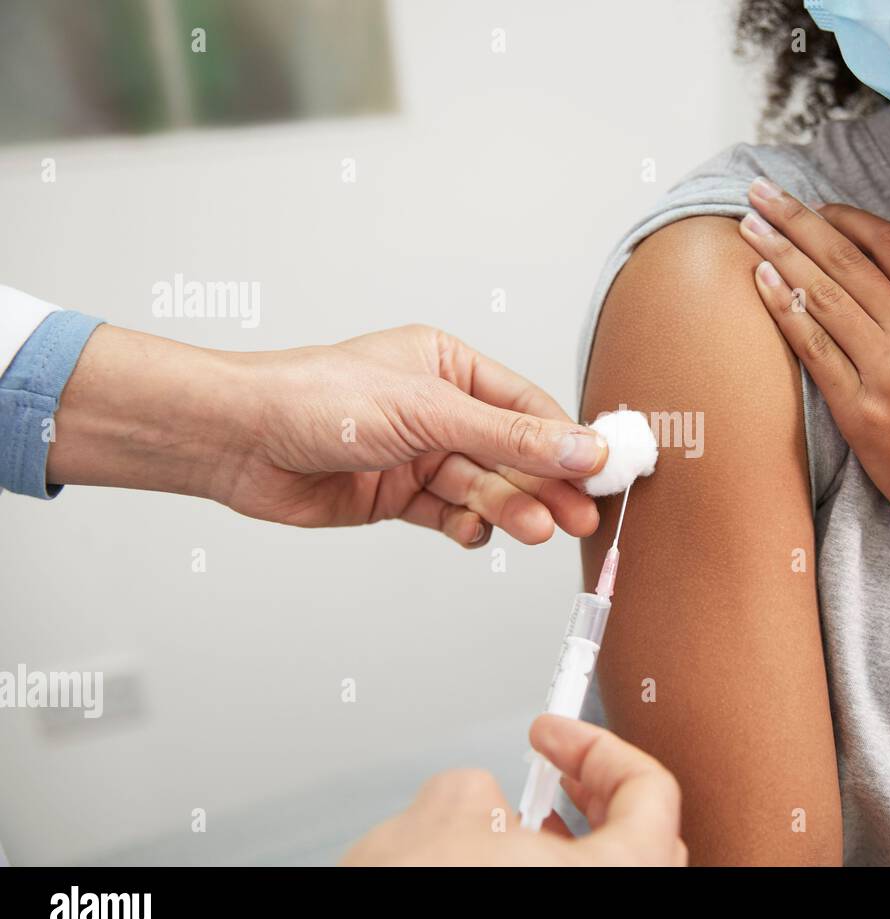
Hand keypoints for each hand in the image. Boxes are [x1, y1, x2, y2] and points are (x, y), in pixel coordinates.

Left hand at [48, 324, 607, 547]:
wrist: (238, 440)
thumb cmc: (317, 399)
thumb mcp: (429, 412)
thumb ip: (510, 437)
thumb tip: (582, 447)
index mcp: (449, 366)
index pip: (527, 407)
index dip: (568, 441)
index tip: (605, 471)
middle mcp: (437, 409)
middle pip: (511, 453)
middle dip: (545, 484)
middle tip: (581, 515)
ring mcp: (417, 454)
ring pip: (483, 489)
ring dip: (510, 510)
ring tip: (535, 530)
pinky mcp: (395, 496)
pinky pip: (449, 516)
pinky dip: (467, 528)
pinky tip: (477, 535)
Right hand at [342, 715, 686, 865]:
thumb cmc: (424, 891)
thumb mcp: (447, 809)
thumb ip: (482, 782)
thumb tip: (479, 794)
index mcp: (624, 870)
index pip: (649, 789)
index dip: (595, 745)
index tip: (551, 731)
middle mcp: (622, 904)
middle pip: (642, 834)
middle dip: (594, 787)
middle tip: (556, 760)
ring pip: (608, 872)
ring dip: (573, 835)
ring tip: (526, 812)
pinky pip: (578, 897)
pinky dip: (551, 873)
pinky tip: (506, 862)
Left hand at [738, 178, 889, 559]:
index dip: (848, 219)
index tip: (816, 205)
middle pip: (846, 263)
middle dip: (797, 221)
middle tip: (760, 191)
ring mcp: (887, 374)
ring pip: (823, 299)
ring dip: (779, 256)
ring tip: (747, 227)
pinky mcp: (860, 414)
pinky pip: (814, 352)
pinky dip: (783, 312)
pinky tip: (759, 283)